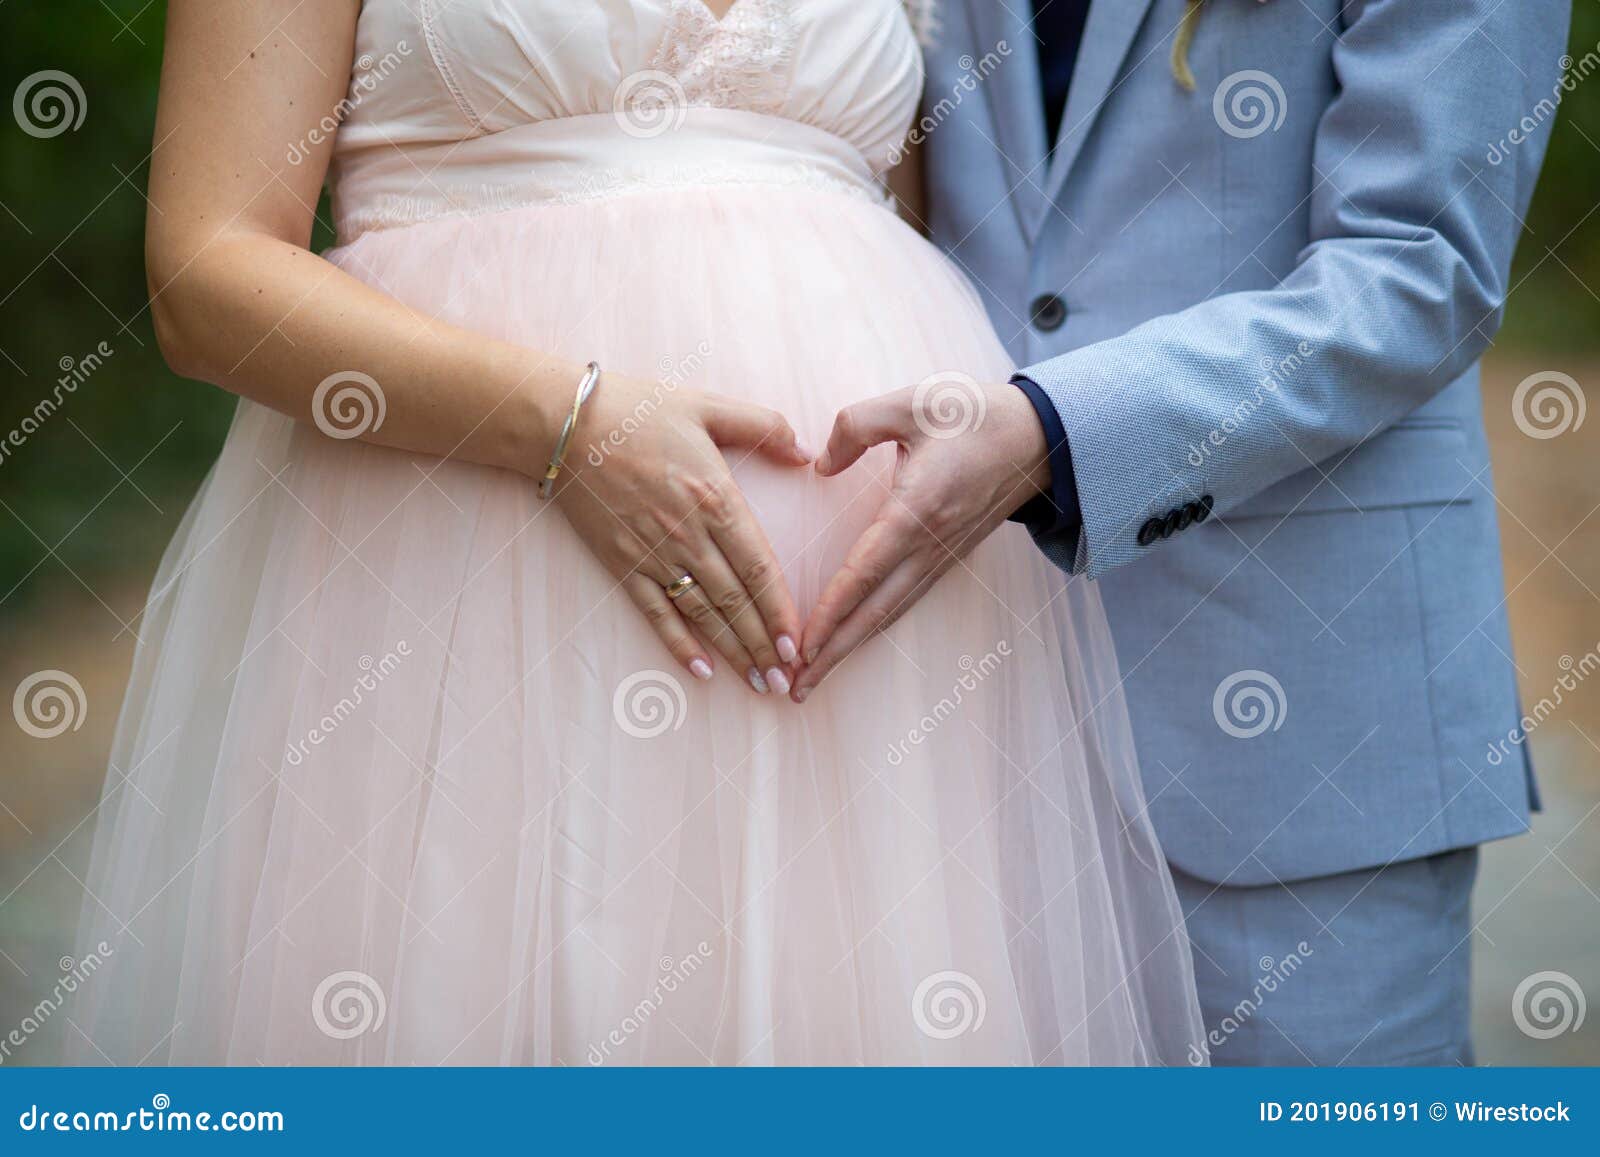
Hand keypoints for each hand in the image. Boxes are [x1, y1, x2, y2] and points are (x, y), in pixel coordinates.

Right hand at [554, 373, 810, 695]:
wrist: (565, 426)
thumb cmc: (639, 411)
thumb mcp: (709, 405)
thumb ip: (764, 426)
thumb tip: (807, 453)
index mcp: (715, 498)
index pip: (759, 566)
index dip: (781, 609)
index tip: (799, 642)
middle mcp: (688, 534)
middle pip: (735, 601)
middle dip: (764, 645)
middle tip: (787, 680)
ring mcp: (654, 553)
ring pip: (702, 614)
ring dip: (733, 653)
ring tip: (758, 683)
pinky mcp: (624, 563)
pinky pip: (656, 612)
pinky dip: (678, 643)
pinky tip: (700, 670)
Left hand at [790, 380, 1050, 701]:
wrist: (1040, 438)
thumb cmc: (974, 415)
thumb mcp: (911, 402)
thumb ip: (856, 427)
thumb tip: (819, 465)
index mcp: (918, 508)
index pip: (866, 570)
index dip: (832, 609)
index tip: (803, 642)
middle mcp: (930, 544)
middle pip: (875, 610)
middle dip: (834, 652)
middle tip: (795, 687)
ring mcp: (941, 556)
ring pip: (890, 612)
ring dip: (851, 646)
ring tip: (814, 678)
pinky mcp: (946, 557)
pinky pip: (905, 600)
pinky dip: (874, 626)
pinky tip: (852, 639)